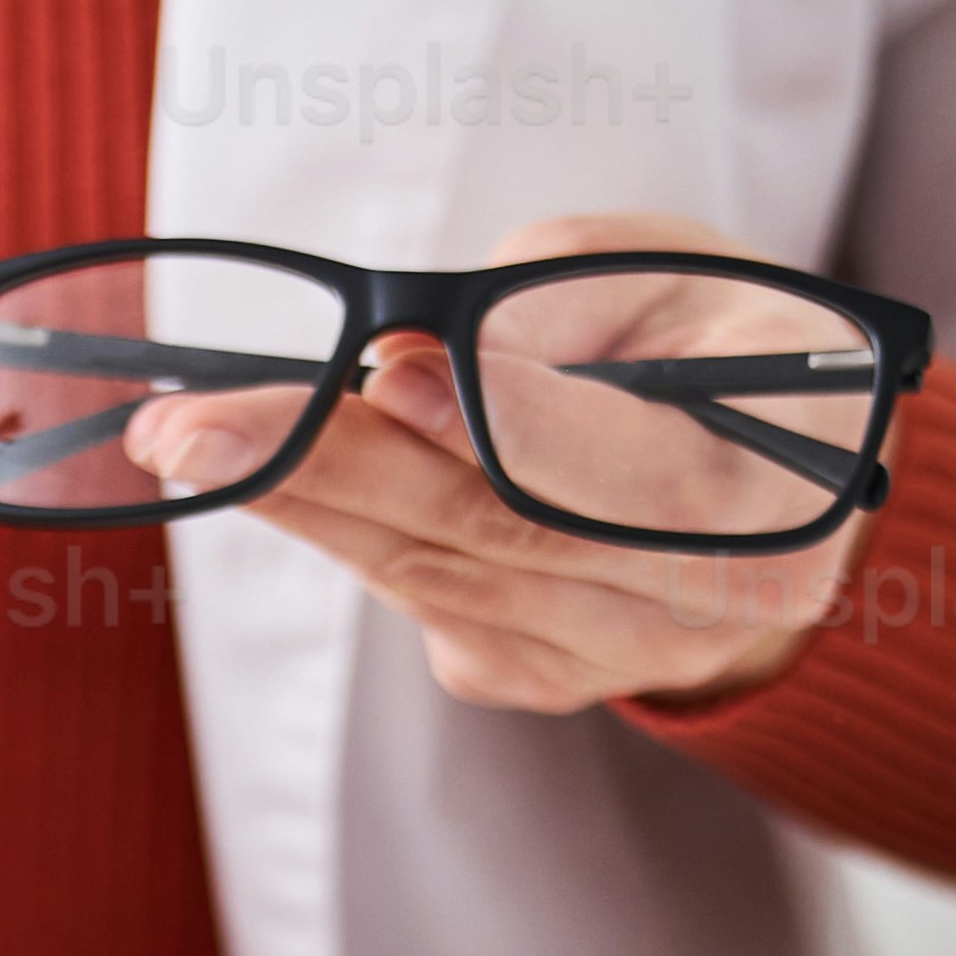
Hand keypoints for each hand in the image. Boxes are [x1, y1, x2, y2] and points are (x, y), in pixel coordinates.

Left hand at [138, 207, 874, 715]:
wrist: (774, 506)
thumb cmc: (726, 355)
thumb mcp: (686, 278)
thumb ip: (560, 298)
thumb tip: (405, 356)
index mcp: (770, 486)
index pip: (621, 471)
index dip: (503, 424)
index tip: (390, 375)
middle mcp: (694, 601)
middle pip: (488, 532)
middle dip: (326, 469)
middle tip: (186, 427)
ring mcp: (607, 657)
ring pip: (429, 573)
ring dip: (296, 501)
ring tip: (181, 439)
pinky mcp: (529, 677)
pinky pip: (418, 596)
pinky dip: (349, 526)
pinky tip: (287, 478)